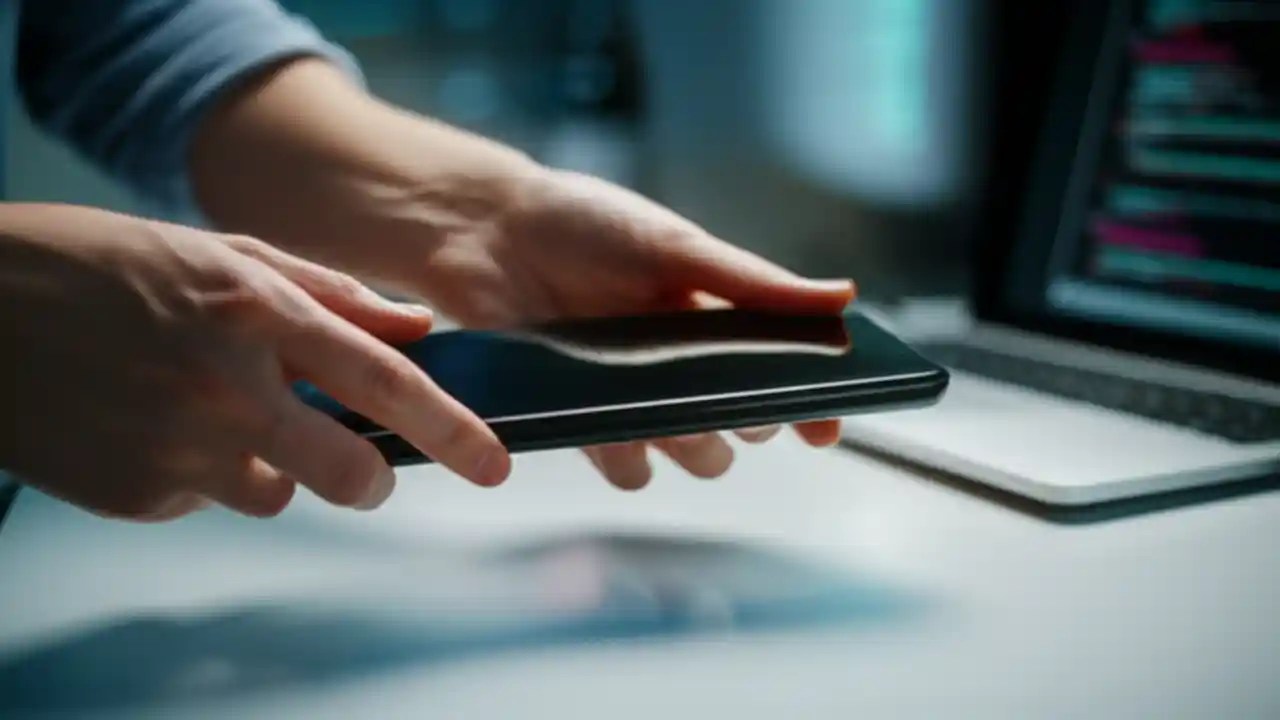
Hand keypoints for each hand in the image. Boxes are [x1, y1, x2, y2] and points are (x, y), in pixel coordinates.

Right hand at [0, 204, 509, 520]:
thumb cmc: (109, 266)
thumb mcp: (224, 252)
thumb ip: (331, 291)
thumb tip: (418, 327)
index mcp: (254, 309)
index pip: (380, 378)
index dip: (450, 427)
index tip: (494, 465)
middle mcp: (224, 383)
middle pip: (347, 471)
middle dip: (372, 479)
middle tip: (367, 471)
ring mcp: (176, 445)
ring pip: (276, 494)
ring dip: (264, 465)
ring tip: (203, 410)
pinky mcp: (135, 494)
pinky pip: (204, 499)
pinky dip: (195, 472)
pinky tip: (151, 423)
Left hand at [387, 168, 854, 488]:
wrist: (488, 235)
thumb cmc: (585, 224)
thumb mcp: (676, 246)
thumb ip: (754, 281)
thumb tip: (843, 297)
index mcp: (719, 320)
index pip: (785, 375)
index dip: (812, 405)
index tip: (825, 425)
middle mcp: (686, 366)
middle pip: (742, 428)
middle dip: (743, 422)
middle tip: (722, 395)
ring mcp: (638, 397)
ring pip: (692, 456)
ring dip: (687, 444)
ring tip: (657, 404)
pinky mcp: (587, 420)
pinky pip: (626, 466)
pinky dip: (623, 452)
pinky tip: (606, 418)